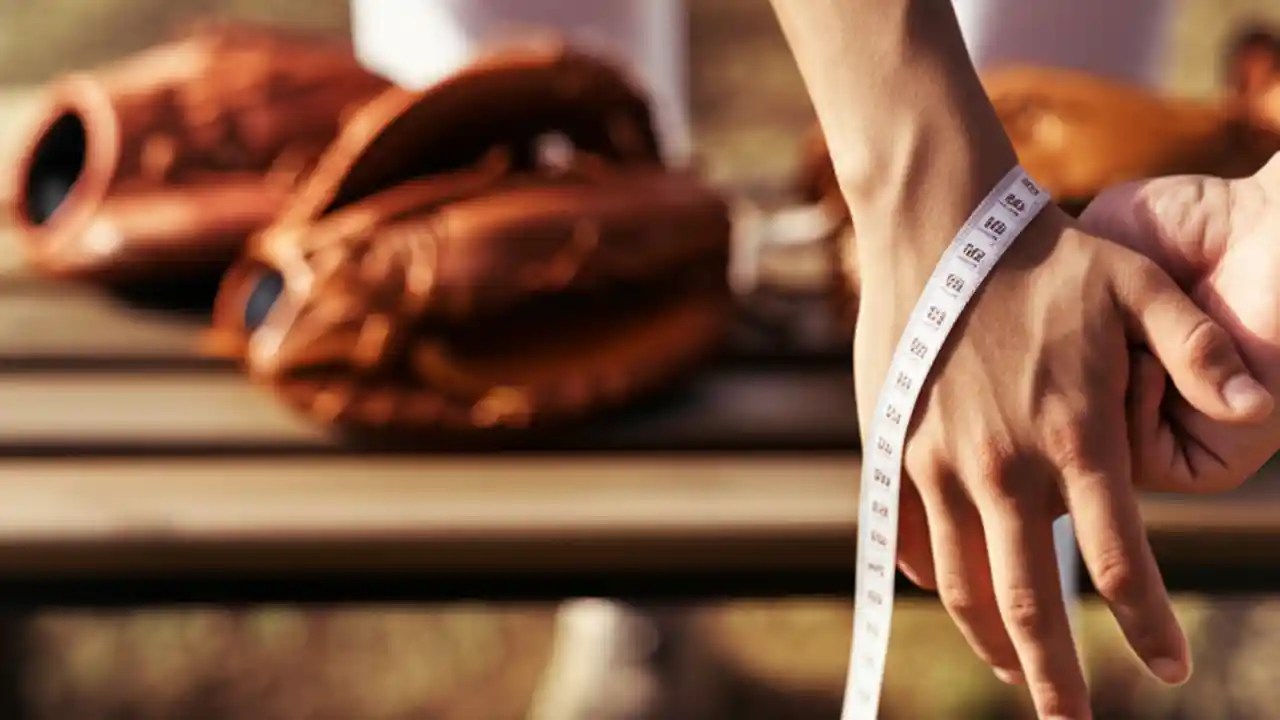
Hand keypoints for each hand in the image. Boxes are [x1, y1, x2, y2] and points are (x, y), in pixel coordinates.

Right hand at [858, 205, 1270, 718]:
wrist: (936, 223)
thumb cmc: (1044, 253)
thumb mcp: (1138, 286)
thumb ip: (1199, 351)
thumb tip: (1260, 405)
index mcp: (1072, 436)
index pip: (1117, 560)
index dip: (1147, 625)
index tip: (1166, 671)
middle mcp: (1002, 464)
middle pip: (1026, 602)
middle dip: (1053, 680)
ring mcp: (937, 459)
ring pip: (960, 582)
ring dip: (991, 638)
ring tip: (1014, 672)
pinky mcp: (892, 445)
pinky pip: (905, 536)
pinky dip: (928, 579)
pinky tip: (948, 596)